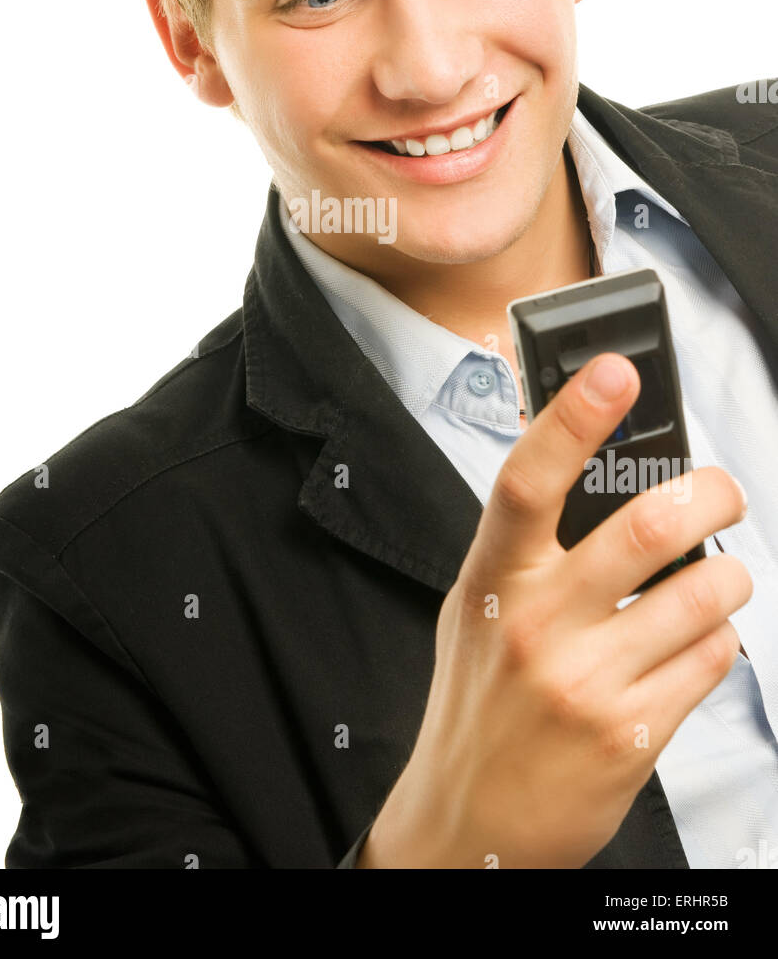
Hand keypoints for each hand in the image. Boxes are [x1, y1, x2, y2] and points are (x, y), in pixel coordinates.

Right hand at [356, 352, 750, 867]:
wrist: (468, 824)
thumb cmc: (478, 704)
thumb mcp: (477, 609)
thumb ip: (525, 544)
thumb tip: (578, 457)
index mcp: (493, 580)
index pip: (528, 482)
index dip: (573, 420)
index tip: (614, 371)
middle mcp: (537, 625)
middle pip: (647, 528)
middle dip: (713, 494)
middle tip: (722, 491)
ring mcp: (585, 683)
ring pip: (704, 595)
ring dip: (728, 578)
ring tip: (714, 581)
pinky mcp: (630, 735)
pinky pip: (713, 660)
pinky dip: (717, 642)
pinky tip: (690, 646)